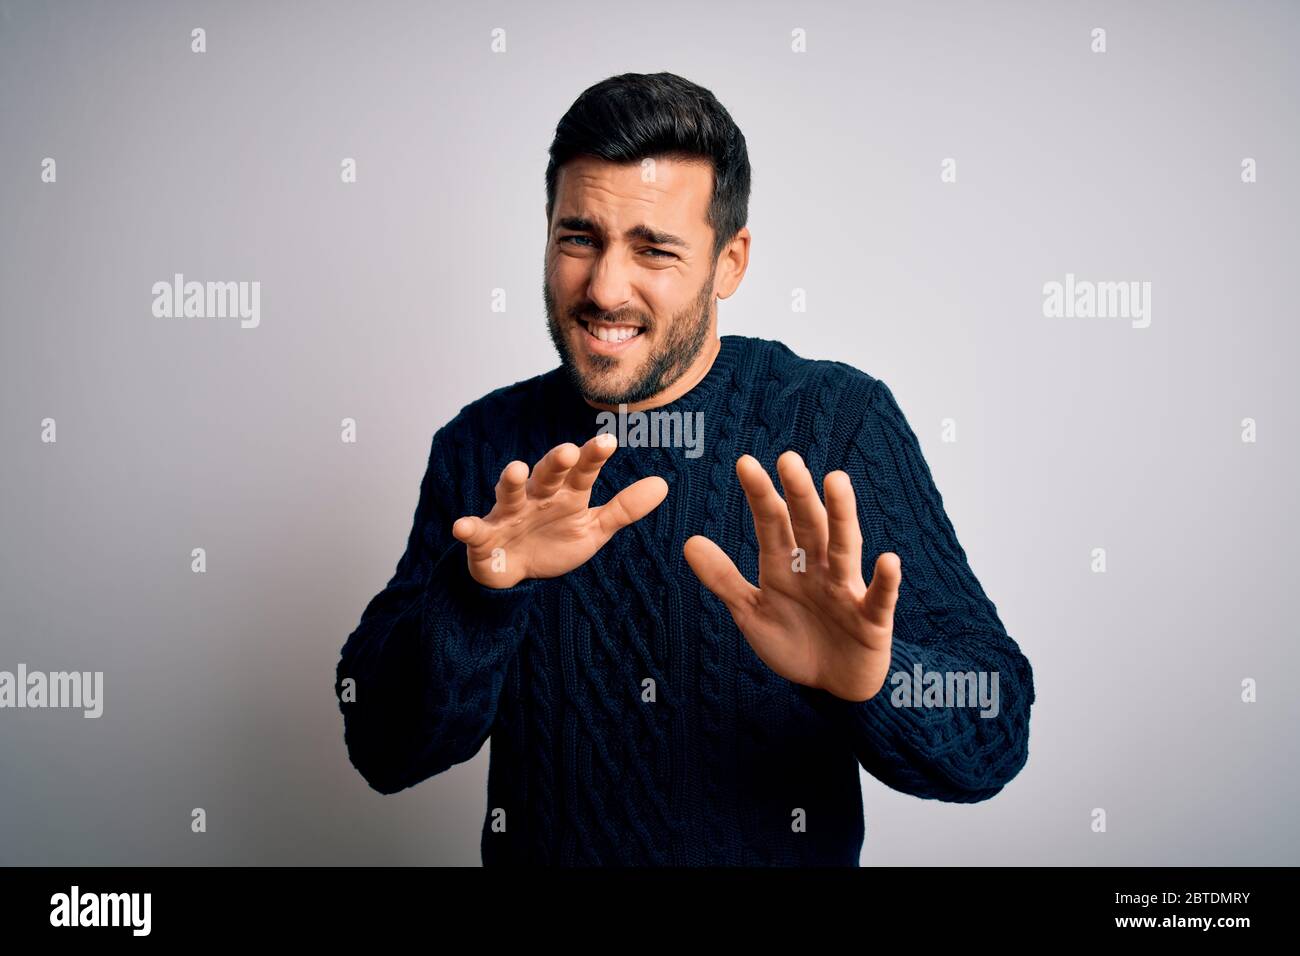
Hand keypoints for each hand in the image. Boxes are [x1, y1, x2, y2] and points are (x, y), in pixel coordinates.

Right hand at [452, 433, 667, 587]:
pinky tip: (461, 527)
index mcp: (565, 495)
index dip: (593, 458)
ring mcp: (508, 515)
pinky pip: (475, 531)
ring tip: (515, 469)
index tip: (608, 441)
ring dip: (511, 481)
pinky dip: (468, 528)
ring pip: (510, 494)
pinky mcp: (484, 537)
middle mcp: (537, 497)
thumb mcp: (593, 529)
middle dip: (555, 462)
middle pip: (547, 475)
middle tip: (568, 450)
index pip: (582, 472)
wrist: (516, 574)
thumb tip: (663, 485)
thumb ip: (624, 508)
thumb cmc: (554, 542)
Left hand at [683, 451, 900, 702]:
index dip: (760, 495)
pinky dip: (886, 581)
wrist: (833, 687)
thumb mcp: (752, 613)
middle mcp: (817, 569)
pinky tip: (888, 560)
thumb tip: (688, 542)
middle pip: (808, 525)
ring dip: (841, 516)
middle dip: (799, 493)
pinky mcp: (872, 620)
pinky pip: (879, 598)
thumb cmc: (795, 643)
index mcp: (786, 566)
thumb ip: (724, 579)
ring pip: (844, 548)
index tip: (745, 463)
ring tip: (837, 481)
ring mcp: (846, 591)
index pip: (772, 523)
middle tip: (788, 458)